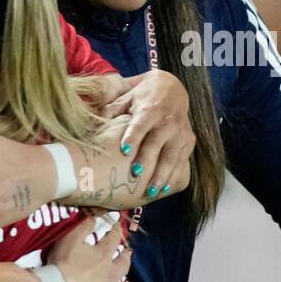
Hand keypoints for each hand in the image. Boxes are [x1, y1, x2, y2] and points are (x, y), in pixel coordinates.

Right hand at [47, 215, 131, 281]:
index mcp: (103, 256)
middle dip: (124, 258)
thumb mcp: (68, 239)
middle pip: (123, 264)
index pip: (113, 239)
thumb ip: (83, 226)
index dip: (115, 231)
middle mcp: (110, 276)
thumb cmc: (58, 266)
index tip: (116, 226)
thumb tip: (94, 213)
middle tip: (123, 255)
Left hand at [99, 70, 193, 195]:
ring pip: (172, 156)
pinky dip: (174, 176)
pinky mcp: (188, 141)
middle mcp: (168, 121)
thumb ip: (110, 111)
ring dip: (162, 175)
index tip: (124, 151)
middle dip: (147, 160)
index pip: (141, 125)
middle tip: (135, 176)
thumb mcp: (125, 98)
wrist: (172, 90)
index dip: (133, 137)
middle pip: (157, 143)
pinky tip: (164, 189)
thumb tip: (92, 124)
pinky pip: (182, 161)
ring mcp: (181, 132)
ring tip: (151, 191)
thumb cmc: (141, 98)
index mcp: (150, 109)